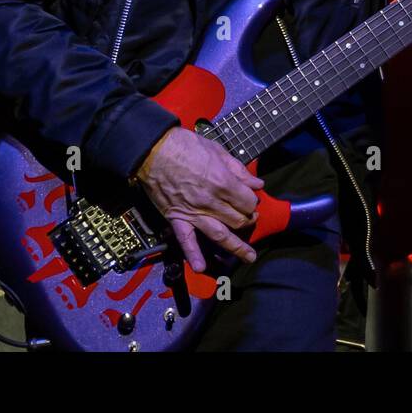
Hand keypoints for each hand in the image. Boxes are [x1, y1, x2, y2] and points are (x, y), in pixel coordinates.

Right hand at [131, 127, 265, 271]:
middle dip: (247, 220)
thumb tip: (257, 183)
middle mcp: (212, 202)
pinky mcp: (177, 218)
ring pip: (221, 234)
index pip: (248, 201)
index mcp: (224, 183)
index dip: (252, 201)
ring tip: (249, 256)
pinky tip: (200, 267)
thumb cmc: (186, 145)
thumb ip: (239, 170)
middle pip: (238, 219)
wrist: (154, 150)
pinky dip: (193, 254)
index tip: (250, 198)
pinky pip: (186, 240)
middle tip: (248, 218)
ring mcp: (195, 212)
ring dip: (237, 247)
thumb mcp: (218, 150)